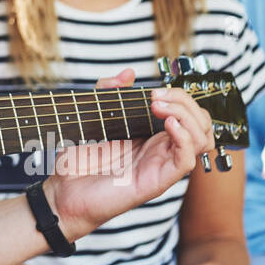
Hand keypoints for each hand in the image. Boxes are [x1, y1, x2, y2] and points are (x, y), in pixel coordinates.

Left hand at [44, 68, 214, 239]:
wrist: (64, 192)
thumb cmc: (79, 160)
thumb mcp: (92, 116)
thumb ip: (108, 91)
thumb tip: (128, 73)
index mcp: (151, 136)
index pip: (188, 114)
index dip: (179, 97)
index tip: (153, 90)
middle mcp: (161, 150)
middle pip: (201, 124)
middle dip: (186, 103)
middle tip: (158, 98)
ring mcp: (161, 166)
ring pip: (201, 140)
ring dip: (187, 117)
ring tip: (161, 109)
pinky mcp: (157, 181)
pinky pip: (186, 161)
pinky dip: (184, 138)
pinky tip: (167, 124)